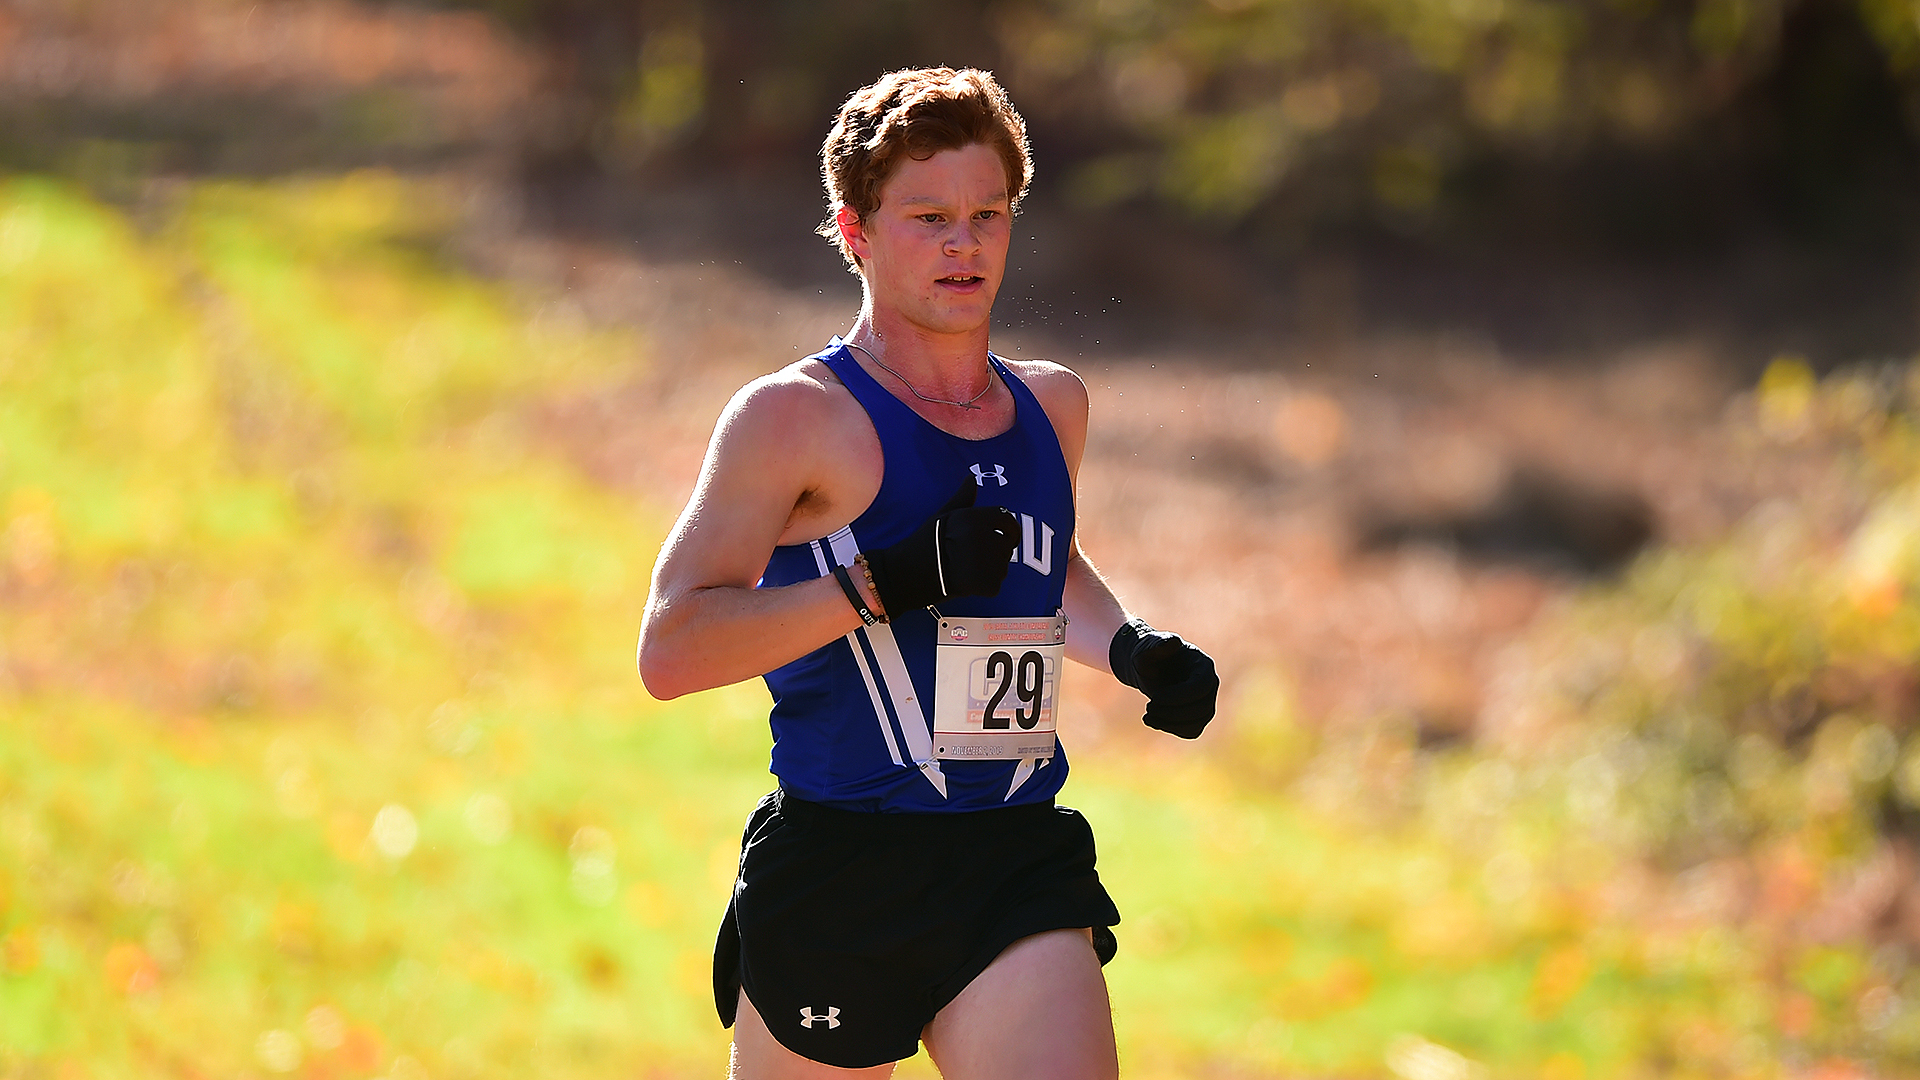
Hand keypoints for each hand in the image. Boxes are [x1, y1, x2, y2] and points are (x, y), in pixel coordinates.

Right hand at [864, 478, 1019, 615]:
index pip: (1007, 520)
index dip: (1008, 529)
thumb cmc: (925, 543)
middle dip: (996, 552)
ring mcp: (985, 562)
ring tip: (967, 569)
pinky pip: (995, 585)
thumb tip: (972, 478)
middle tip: (975, 558)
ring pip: (1002, 567)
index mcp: (975, 518)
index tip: (1004, 537)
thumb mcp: (944, 515)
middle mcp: (983, 537)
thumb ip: (963, 497)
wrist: (906, 574)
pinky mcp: (985, 584)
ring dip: (991, 570)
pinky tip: (966, 583)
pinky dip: (984, 587)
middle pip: (1006, 545)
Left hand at [1108, 618, 1217, 738]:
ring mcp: (1206, 702)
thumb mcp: (1148, 649)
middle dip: (1172, 712)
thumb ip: (1157, 646)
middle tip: (1148, 707)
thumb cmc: (1148, 655)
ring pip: (1198, 723)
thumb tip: (1174, 642)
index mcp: (1203, 666)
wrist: (1148, 668)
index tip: (1154, 697)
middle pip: (1202, 708)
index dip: (1179, 697)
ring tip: (1147, 715)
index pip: (1201, 687)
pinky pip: (1191, 731)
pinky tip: (1152, 721)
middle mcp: (1210, 685)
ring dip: (1170, 724)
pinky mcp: (1197, 717)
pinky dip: (1171, 729)